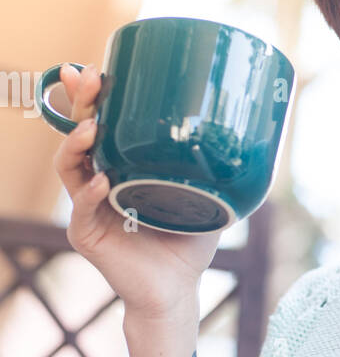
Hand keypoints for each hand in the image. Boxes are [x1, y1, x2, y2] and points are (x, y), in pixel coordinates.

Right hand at [52, 62, 222, 317]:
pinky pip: (80, 209)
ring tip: (93, 128)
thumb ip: (215, 165)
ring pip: (68, 166)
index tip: (95, 68)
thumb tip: (253, 128)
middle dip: (79, 103)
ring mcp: (87, 206)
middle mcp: (97, 180)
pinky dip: (88, 194)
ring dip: (77, 143)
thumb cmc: (188, 241)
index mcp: (120, 166)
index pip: (101, 123)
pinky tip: (102, 182)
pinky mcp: (86, 234)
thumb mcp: (205, 194)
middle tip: (86, 79)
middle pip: (78, 134)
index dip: (94, 96)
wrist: (178, 289)